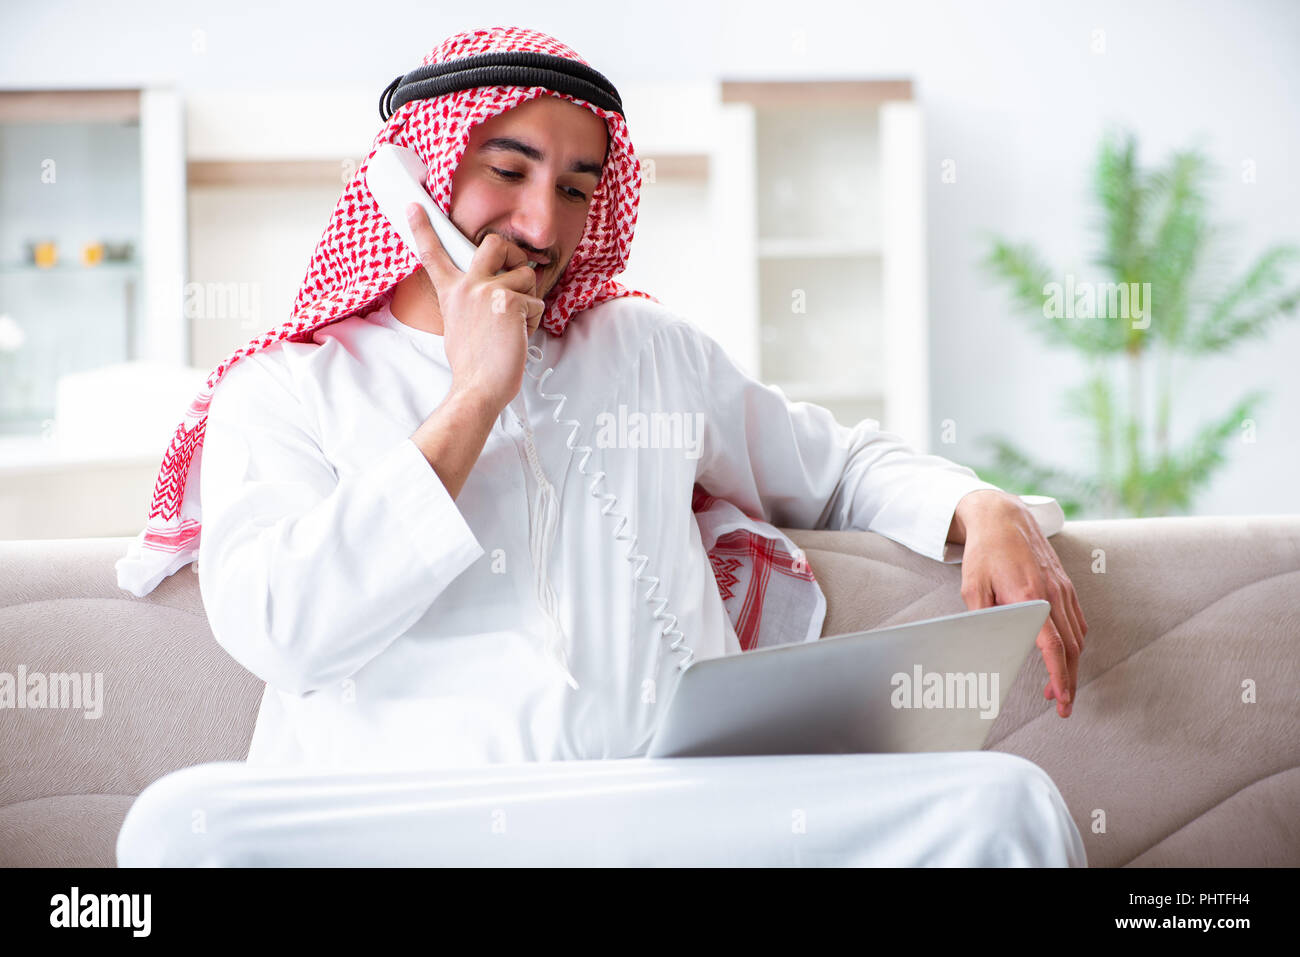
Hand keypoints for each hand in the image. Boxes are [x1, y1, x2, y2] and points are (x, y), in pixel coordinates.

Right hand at [405, 202, 544, 413]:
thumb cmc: (473, 363)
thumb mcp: (458, 324)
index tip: (415, 206)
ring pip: (526, 276)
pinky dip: (533, 322)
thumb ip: (469, 301)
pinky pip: (536, 303)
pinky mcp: (510, 303)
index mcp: (452, 292)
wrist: (479, 387)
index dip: (423, 228)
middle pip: (494, 243)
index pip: (433, 254)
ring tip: (514, 325)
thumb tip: (492, 293)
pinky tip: (518, 338)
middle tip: (516, 272)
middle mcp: (467, 286)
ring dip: (529, 300)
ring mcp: (488, 292)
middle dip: (513, 252)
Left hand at [952, 490, 1086, 717]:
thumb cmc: (985, 552)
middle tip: (1063, 705)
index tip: (1062, 698)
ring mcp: (1063, 588)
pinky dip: (1075, 643)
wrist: (1004, 516)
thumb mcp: (972, 586)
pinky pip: (1078, 620)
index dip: (1059, 676)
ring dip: (1071, 665)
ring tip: (1058, 687)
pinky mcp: (1066, 584)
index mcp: (1030, 597)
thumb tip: (991, 645)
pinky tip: (1065, 654)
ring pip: (1077, 636)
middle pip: (1071, 648)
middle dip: (1069, 681)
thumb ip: (984, 617)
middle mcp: (1053, 594)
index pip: (1053, 646)